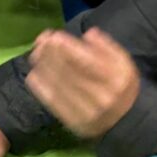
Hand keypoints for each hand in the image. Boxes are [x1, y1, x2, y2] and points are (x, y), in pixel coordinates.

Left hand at [26, 26, 140, 138]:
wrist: (124, 121)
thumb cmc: (121, 86)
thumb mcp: (123, 63)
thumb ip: (108, 47)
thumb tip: (89, 34)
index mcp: (117, 80)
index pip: (88, 62)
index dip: (69, 49)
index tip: (54, 36)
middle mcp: (102, 97)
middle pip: (71, 74)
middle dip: (52, 55)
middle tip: (40, 41)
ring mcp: (86, 112)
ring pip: (60, 87)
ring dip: (44, 68)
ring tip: (36, 53)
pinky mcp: (74, 122)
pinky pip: (54, 103)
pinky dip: (41, 88)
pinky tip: (33, 75)